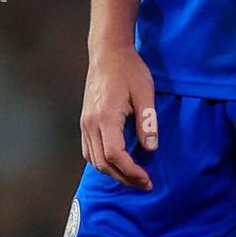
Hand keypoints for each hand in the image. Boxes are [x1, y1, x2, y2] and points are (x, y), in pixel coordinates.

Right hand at [80, 45, 157, 188]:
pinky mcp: (84, 121)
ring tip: (133, 177)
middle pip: (103, 163)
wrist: (107, 52)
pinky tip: (118, 163)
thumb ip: (148, 121)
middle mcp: (91, 123)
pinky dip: (103, 162)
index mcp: (106, 117)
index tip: (147, 179)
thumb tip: (151, 148)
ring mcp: (85, 123)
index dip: (131, 171)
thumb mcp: (144, 92)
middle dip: (124, 178)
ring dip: (113, 173)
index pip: (115, 155)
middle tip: (144, 184)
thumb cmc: (128, 69)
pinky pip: (89, 150)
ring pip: (94, 160)